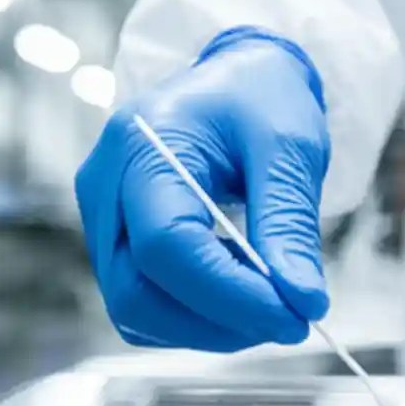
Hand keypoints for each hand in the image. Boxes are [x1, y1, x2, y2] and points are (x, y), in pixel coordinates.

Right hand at [75, 27, 329, 350]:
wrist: (236, 77)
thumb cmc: (260, 98)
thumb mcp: (290, 148)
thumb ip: (290, 225)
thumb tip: (303, 302)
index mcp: (144, 144)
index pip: (166, 245)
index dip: (229, 295)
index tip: (294, 316)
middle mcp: (105, 184)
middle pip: (136, 291)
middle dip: (216, 323)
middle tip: (289, 320)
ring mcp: (101, 216)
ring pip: (134, 309)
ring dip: (208, 328)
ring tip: (269, 303)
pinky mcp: (115, 241)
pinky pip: (142, 303)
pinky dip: (194, 318)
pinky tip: (238, 294)